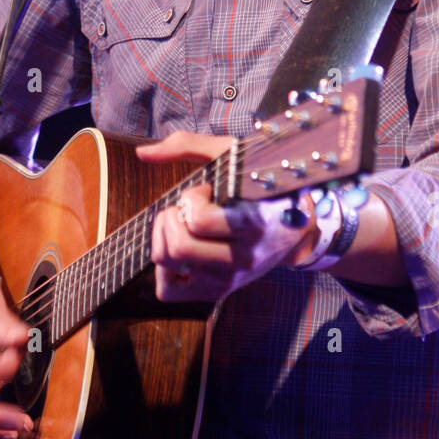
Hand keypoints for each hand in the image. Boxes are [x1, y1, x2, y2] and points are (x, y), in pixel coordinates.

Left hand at [136, 132, 315, 301]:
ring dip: (164, 236)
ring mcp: (230, 280)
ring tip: (183, 225)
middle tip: (188, 208)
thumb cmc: (260, 186)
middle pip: (179, 247)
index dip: (191, 198)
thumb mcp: (236, 156)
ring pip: (168, 264)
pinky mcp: (217, 292)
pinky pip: (167, 290)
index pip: (199, 220)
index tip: (206, 190)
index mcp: (256, 222)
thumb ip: (189, 145)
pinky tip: (180, 248)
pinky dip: (163, 267)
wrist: (295, 232)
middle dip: (171, 218)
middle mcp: (244, 258)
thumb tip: (143, 153)